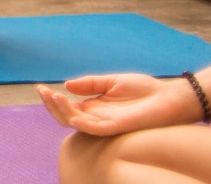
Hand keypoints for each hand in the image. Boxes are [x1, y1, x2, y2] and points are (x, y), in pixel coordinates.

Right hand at [38, 75, 202, 136]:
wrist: (170, 97)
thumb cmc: (145, 90)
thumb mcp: (112, 81)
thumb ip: (90, 83)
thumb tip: (66, 85)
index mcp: (95, 107)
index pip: (67, 108)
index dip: (52, 99)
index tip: (40, 87)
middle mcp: (97, 117)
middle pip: (66, 117)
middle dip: (51, 105)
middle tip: (43, 91)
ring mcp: (106, 123)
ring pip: (76, 123)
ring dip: (62, 111)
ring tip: (54, 96)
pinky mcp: (117, 127)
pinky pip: (95, 129)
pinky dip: (81, 122)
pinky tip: (71, 112)